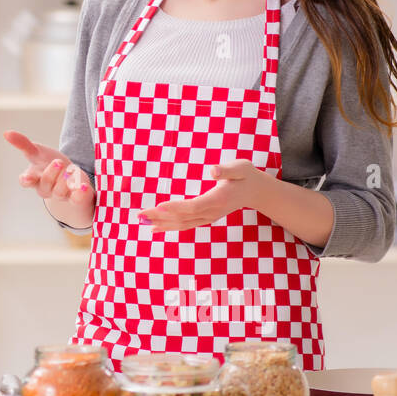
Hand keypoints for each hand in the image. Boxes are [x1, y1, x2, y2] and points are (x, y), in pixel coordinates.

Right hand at [4, 129, 94, 222]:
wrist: (71, 179)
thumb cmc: (50, 164)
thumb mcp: (37, 152)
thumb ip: (23, 144)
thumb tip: (6, 132)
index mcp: (34, 178)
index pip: (26, 182)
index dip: (26, 180)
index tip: (28, 177)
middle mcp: (46, 189)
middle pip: (45, 184)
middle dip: (51, 173)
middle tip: (58, 162)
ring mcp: (61, 195)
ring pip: (60, 192)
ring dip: (65, 181)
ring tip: (71, 170)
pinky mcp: (76, 198)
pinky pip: (77, 199)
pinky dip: (80, 194)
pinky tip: (84, 187)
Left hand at [138, 160, 265, 231]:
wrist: (256, 192)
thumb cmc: (246, 176)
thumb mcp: (240, 168)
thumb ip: (226, 170)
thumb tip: (212, 170)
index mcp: (218, 199)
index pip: (194, 205)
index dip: (176, 207)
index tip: (159, 205)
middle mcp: (211, 212)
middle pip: (183, 217)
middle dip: (160, 216)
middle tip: (140, 214)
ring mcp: (208, 217)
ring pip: (182, 223)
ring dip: (161, 223)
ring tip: (142, 222)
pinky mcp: (205, 218)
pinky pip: (185, 225)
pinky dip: (169, 226)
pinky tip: (155, 228)